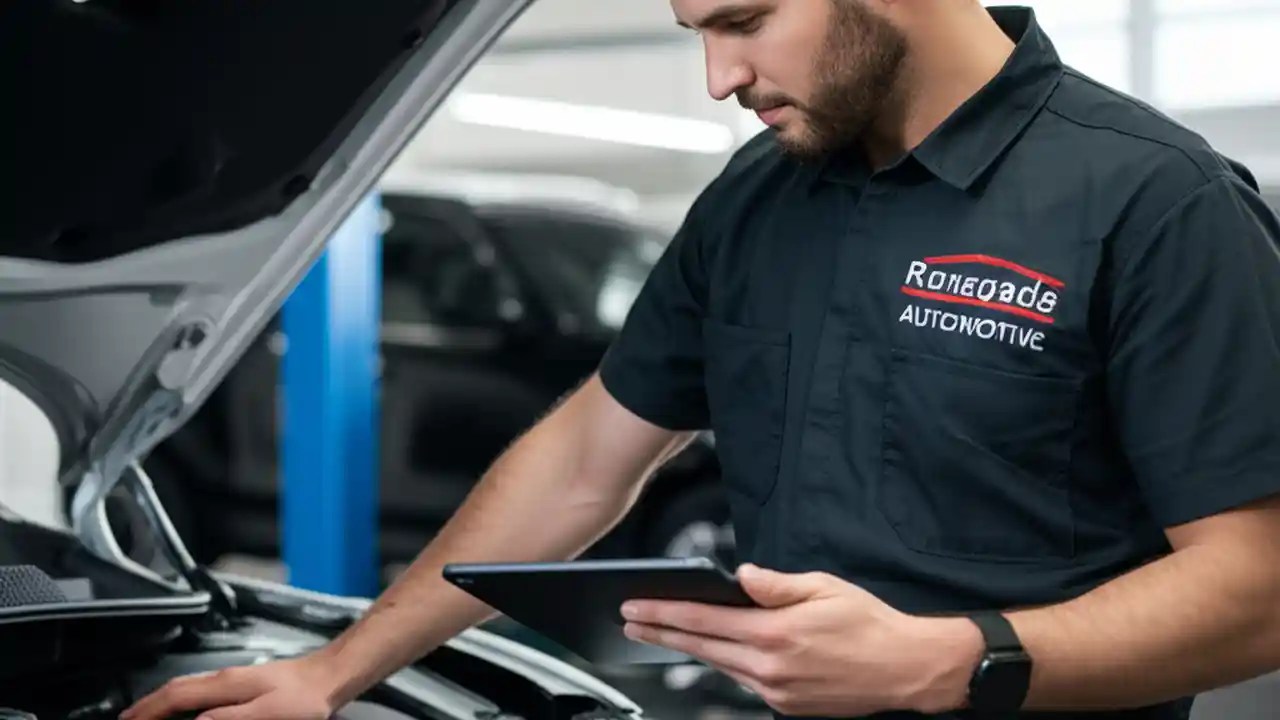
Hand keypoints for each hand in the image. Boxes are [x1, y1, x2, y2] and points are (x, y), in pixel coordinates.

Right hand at [120, 654, 340, 719]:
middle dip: (149, 705)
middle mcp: (224, 678)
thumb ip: (228, 718)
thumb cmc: (305, 698)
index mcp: (225, 685)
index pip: (175, 697)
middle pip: (176, 689)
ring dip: (164, 702)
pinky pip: (201, 691)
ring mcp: (233, 679)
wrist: (330, 676)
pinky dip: (183, 701)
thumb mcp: (267, 713)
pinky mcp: (244, 684)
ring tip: (149, 716)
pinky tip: (187, 710)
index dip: (149, 711)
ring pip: (187, 687)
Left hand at [620, 564, 983, 716]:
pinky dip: (726, 664)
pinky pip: (744, 682)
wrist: (907, 669)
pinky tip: (717, 651)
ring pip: (719, 667)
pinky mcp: (786, 706)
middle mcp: (769, 667)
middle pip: (701, 648)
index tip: (636, 607)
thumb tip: (741, 576)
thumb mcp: (824, 587)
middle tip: (631, 624)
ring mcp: (776, 691)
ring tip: (662, 635)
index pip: (704, 621)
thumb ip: (776, 584)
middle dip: (661, 634)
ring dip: (689, 650)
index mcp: (775, 633)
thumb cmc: (870, 624)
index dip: (664, 614)